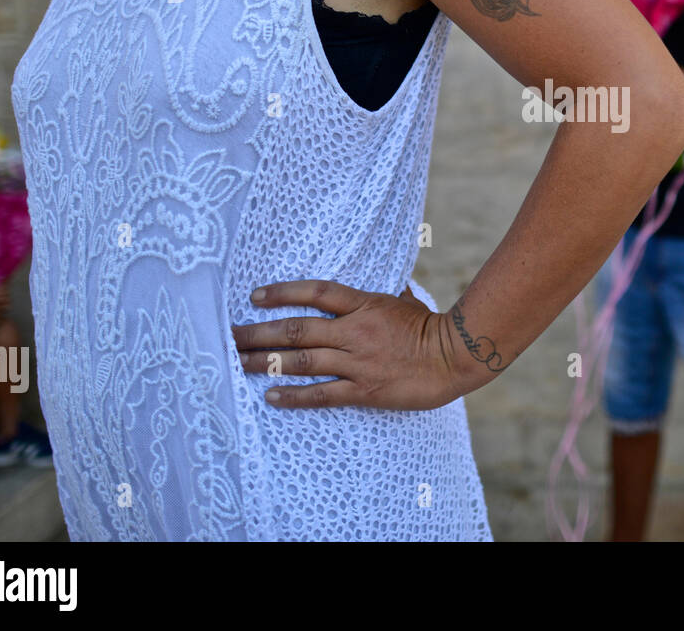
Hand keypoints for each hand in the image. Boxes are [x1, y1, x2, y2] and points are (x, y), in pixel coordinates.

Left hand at [232, 280, 463, 410]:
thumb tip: (390, 287)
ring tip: (236, 363)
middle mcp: (354, 331)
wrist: (455, 356)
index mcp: (364, 305)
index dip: (282, 293)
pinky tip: (271, 396)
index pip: (315, 293)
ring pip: (301, 361)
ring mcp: (358, 361)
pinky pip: (321, 393)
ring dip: (265, 362)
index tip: (255, 297)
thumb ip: (389, 294)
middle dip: (258, 332)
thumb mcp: (407, 302)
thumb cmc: (433, 327)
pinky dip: (293, 395)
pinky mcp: (364, 389)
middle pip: (296, 329)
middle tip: (228, 335)